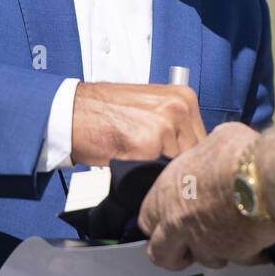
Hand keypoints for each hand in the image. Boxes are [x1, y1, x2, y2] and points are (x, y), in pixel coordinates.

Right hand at [70, 82, 207, 166]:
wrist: (71, 112)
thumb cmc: (106, 112)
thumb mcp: (150, 108)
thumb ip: (175, 127)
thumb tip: (191, 157)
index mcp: (184, 97)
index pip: (203, 141)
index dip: (189, 159)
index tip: (178, 168)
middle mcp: (179, 108)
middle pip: (196, 155)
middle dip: (177, 168)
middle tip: (155, 170)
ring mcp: (165, 126)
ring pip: (178, 168)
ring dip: (162, 175)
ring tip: (140, 165)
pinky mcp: (148, 145)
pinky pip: (158, 174)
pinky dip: (147, 178)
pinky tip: (132, 167)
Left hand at [138, 122, 274, 269]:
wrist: (266, 179)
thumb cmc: (237, 155)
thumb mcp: (215, 141)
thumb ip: (205, 161)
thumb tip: (216, 159)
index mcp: (167, 193)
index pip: (147, 220)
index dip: (160, 222)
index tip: (176, 219)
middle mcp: (178, 223)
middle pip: (163, 255)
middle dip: (179, 254)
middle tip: (197, 244)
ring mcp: (205, 243)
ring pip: (207, 259)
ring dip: (220, 250)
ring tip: (237, 232)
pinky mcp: (233, 254)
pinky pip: (242, 258)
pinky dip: (251, 251)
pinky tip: (261, 235)